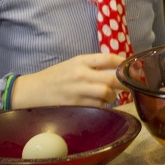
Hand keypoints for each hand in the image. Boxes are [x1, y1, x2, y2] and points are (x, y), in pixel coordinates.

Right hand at [11, 53, 125, 108]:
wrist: (33, 90)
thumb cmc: (56, 76)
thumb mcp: (74, 64)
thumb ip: (94, 65)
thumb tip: (118, 69)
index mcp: (81, 60)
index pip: (108, 59)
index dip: (124, 63)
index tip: (131, 68)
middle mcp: (80, 74)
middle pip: (112, 78)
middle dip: (124, 83)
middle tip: (129, 86)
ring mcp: (78, 90)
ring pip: (106, 94)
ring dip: (113, 96)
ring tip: (110, 96)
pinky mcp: (75, 105)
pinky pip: (97, 106)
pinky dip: (102, 105)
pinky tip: (99, 103)